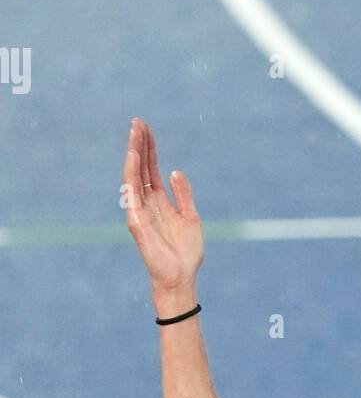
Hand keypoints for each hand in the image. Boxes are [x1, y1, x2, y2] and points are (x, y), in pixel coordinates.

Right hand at [124, 118, 204, 298]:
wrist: (181, 277)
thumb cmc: (186, 252)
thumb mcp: (190, 217)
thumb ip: (183, 194)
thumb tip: (175, 171)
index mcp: (160, 200)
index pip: (151, 168)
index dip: (150, 148)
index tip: (147, 127)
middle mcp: (147, 202)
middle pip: (140, 167)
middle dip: (140, 144)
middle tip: (138, 121)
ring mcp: (139, 210)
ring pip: (133, 175)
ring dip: (134, 153)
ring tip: (135, 132)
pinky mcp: (136, 220)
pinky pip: (131, 193)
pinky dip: (131, 174)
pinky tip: (132, 157)